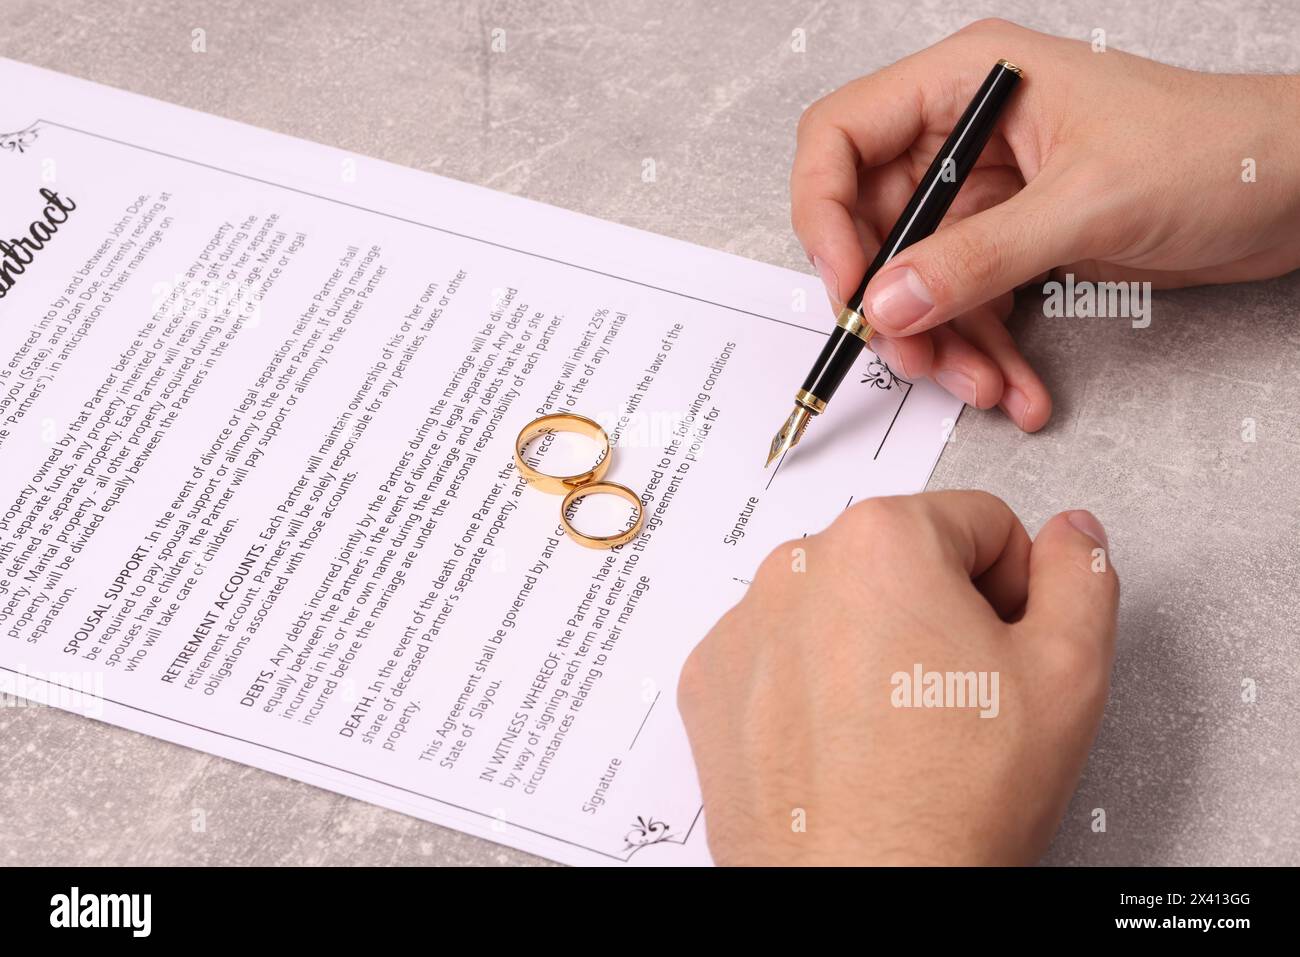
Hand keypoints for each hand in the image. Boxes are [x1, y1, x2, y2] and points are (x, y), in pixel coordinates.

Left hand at [677, 491, 1118, 865]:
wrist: (861, 897)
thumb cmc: (949, 803)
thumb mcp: (1067, 675)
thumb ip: (1083, 576)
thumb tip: (1075, 534)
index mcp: (882, 541)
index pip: (980, 522)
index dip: (1016, 586)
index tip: (1008, 642)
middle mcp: (798, 568)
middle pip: (902, 559)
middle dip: (942, 612)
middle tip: (962, 695)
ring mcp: (744, 626)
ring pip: (839, 605)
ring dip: (875, 645)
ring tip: (902, 727)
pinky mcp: (711, 681)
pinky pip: (781, 652)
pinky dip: (814, 683)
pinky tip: (846, 741)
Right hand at [791, 18, 1299, 429]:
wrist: (1297, 190)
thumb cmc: (1219, 151)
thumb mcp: (1087, 202)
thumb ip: (978, 257)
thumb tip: (888, 302)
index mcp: (967, 84)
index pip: (841, 136)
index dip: (823, 213)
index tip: (847, 284)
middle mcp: (965, 136)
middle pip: (873, 225)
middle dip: (890, 302)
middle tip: (913, 354)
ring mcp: (988, 194)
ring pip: (918, 280)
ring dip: (942, 344)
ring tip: (982, 385)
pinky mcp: (1014, 243)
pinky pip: (968, 305)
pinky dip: (984, 353)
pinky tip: (1016, 388)